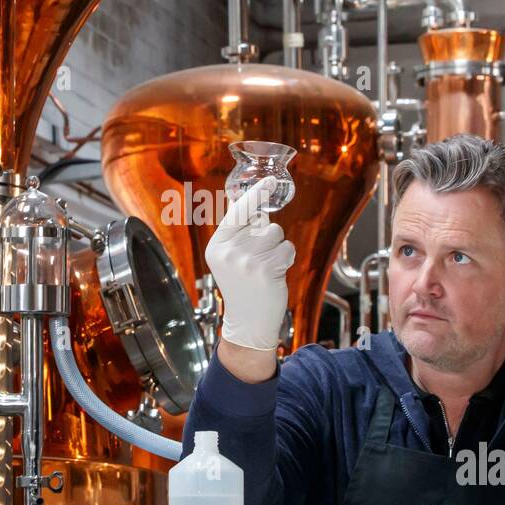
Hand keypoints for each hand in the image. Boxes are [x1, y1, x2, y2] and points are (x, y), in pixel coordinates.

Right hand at [204, 176, 295, 351]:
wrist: (248, 323)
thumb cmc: (243, 288)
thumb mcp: (230, 259)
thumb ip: (238, 232)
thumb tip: (250, 201)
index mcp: (217, 246)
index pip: (238, 211)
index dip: (256, 194)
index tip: (271, 180)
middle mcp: (228, 251)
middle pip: (263, 223)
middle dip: (268, 238)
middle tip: (258, 261)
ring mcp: (246, 260)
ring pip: (276, 234)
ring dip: (278, 248)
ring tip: (267, 268)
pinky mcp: (265, 269)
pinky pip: (287, 248)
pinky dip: (286, 259)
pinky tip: (275, 275)